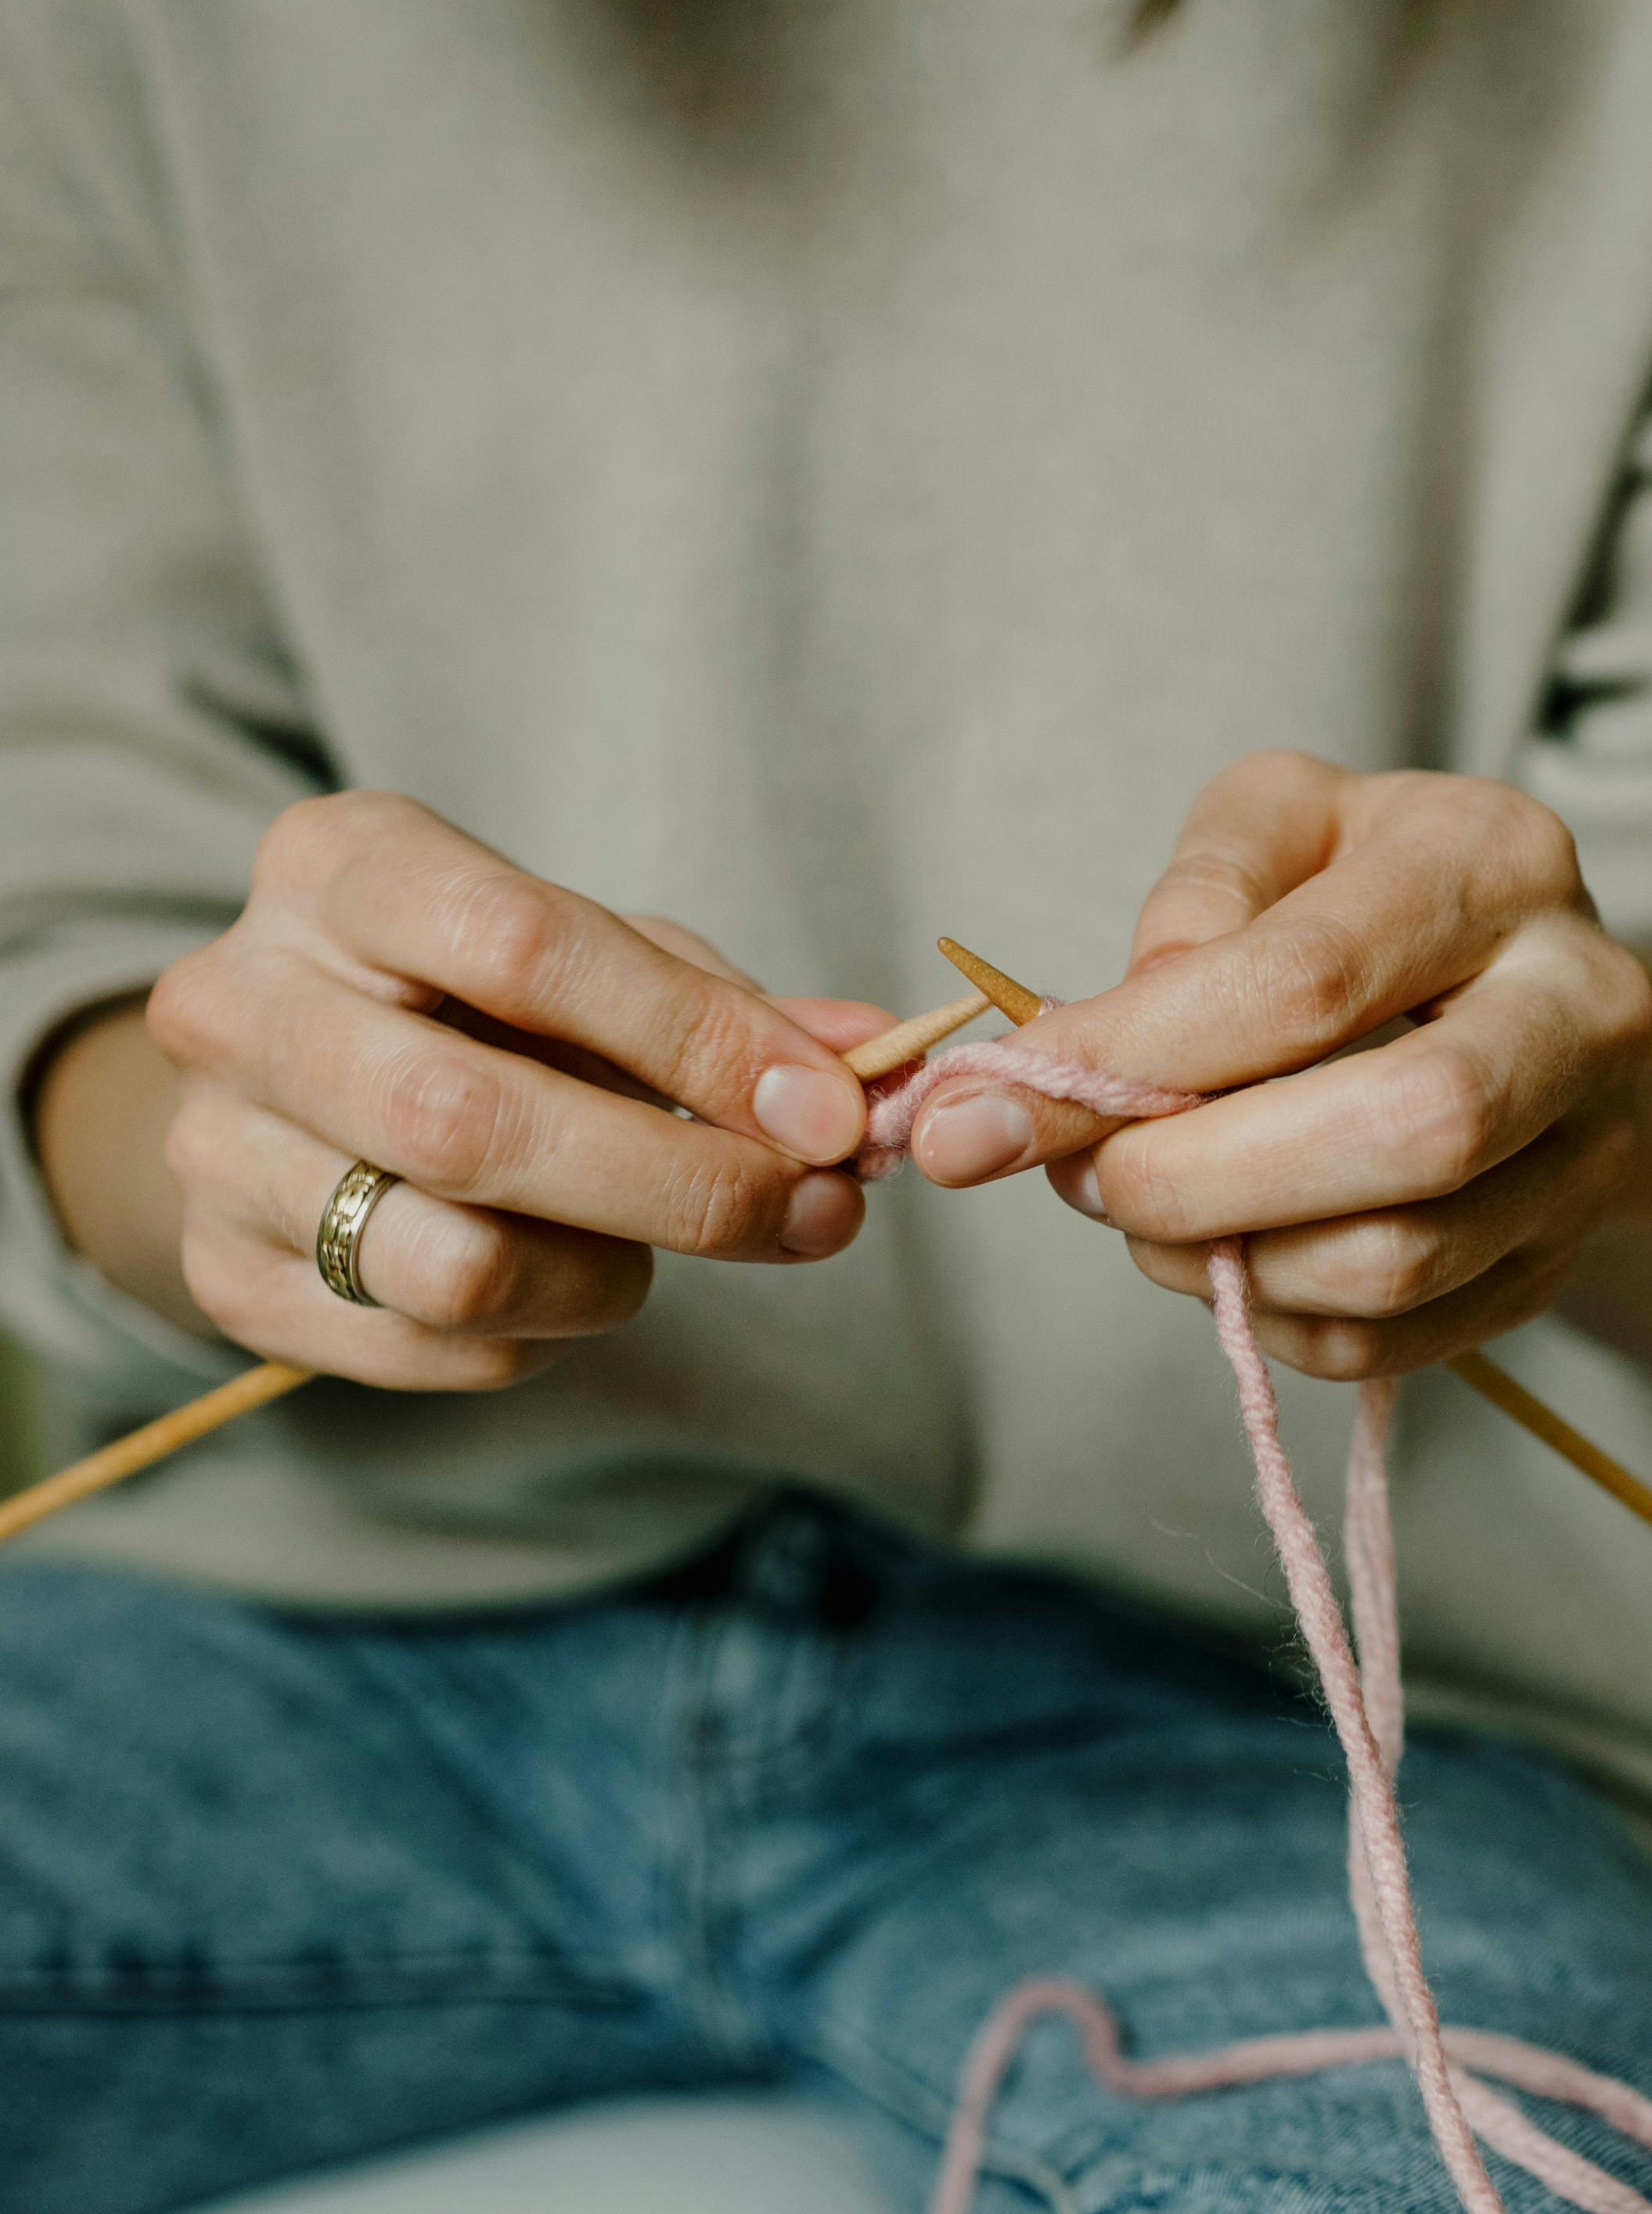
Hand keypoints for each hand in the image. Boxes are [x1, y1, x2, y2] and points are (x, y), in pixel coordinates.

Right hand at [127, 792, 885, 1387]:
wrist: (290, 1079)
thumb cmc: (474, 999)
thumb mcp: (593, 959)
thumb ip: (726, 1008)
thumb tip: (873, 1065)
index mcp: (342, 867)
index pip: (528, 949)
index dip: (698, 1041)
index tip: (831, 1112)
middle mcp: (241, 1000)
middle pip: (474, 1121)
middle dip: (681, 1182)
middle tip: (812, 1212)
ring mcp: (216, 1149)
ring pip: (452, 1263)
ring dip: (608, 1275)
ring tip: (656, 1248)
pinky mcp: (228, 1278)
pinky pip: (432, 1346)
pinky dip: (542, 1334)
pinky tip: (565, 1282)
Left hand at [912, 753, 1651, 1378]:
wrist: (1533, 997)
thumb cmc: (1371, 897)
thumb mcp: (1279, 828)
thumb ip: (1193, 904)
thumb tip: (1095, 1046)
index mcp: (1497, 862)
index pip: (1308, 982)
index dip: (1134, 1056)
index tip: (989, 1103)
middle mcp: (1582, 1007)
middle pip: (1406, 1131)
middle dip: (1200, 1178)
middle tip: (1082, 1178)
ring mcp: (1587, 1153)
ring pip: (1395, 1260)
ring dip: (1225, 1260)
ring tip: (1143, 1211)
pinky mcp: (1552, 1266)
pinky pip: (1389, 1340)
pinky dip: (1269, 1319)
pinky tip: (1222, 1254)